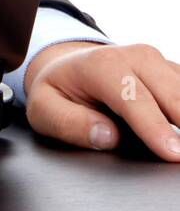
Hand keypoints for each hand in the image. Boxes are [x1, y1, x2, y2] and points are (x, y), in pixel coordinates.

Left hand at [24, 41, 179, 160]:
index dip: (155, 128)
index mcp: (101, 65)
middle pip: (171, 95)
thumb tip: (107, 137)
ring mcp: (157, 62)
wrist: (67, 66)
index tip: (172, 153)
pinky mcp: (171, 71)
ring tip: (179, 145)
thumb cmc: (58, 90)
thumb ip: (69, 123)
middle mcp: (134, 57)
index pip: (134, 99)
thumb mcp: (44, 109)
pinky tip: (179, 132)